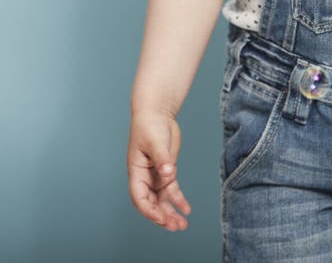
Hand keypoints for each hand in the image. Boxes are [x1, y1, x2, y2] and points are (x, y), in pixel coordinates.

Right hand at [127, 109, 191, 229]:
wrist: (156, 114)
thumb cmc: (149, 126)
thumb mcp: (154, 141)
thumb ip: (161, 158)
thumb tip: (168, 174)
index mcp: (136, 173)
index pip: (140, 198)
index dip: (149, 210)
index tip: (161, 218)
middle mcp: (145, 178)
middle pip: (152, 203)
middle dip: (162, 217)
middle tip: (176, 226)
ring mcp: (156, 176)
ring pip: (162, 201)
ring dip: (171, 213)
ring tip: (182, 225)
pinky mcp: (167, 171)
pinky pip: (172, 191)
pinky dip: (179, 201)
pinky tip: (186, 210)